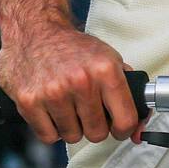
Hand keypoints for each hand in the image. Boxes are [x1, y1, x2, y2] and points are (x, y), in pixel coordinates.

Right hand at [0, 23, 146, 146]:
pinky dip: (50, 128)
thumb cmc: (73, 48)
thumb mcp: (108, 57)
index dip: (124, 129)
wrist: (36, 30)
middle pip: (97, 133)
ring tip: (67, 104)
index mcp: (105, 69)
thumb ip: (126, 89)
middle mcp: (81, 81)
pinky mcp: (29, 102)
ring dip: (71, 126)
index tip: (118, 127)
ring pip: (72, 136)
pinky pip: (49, 136)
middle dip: (94, 125)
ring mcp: (53, 93)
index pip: (125, 120)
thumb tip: (139, 125)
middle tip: (87, 109)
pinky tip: (51, 108)